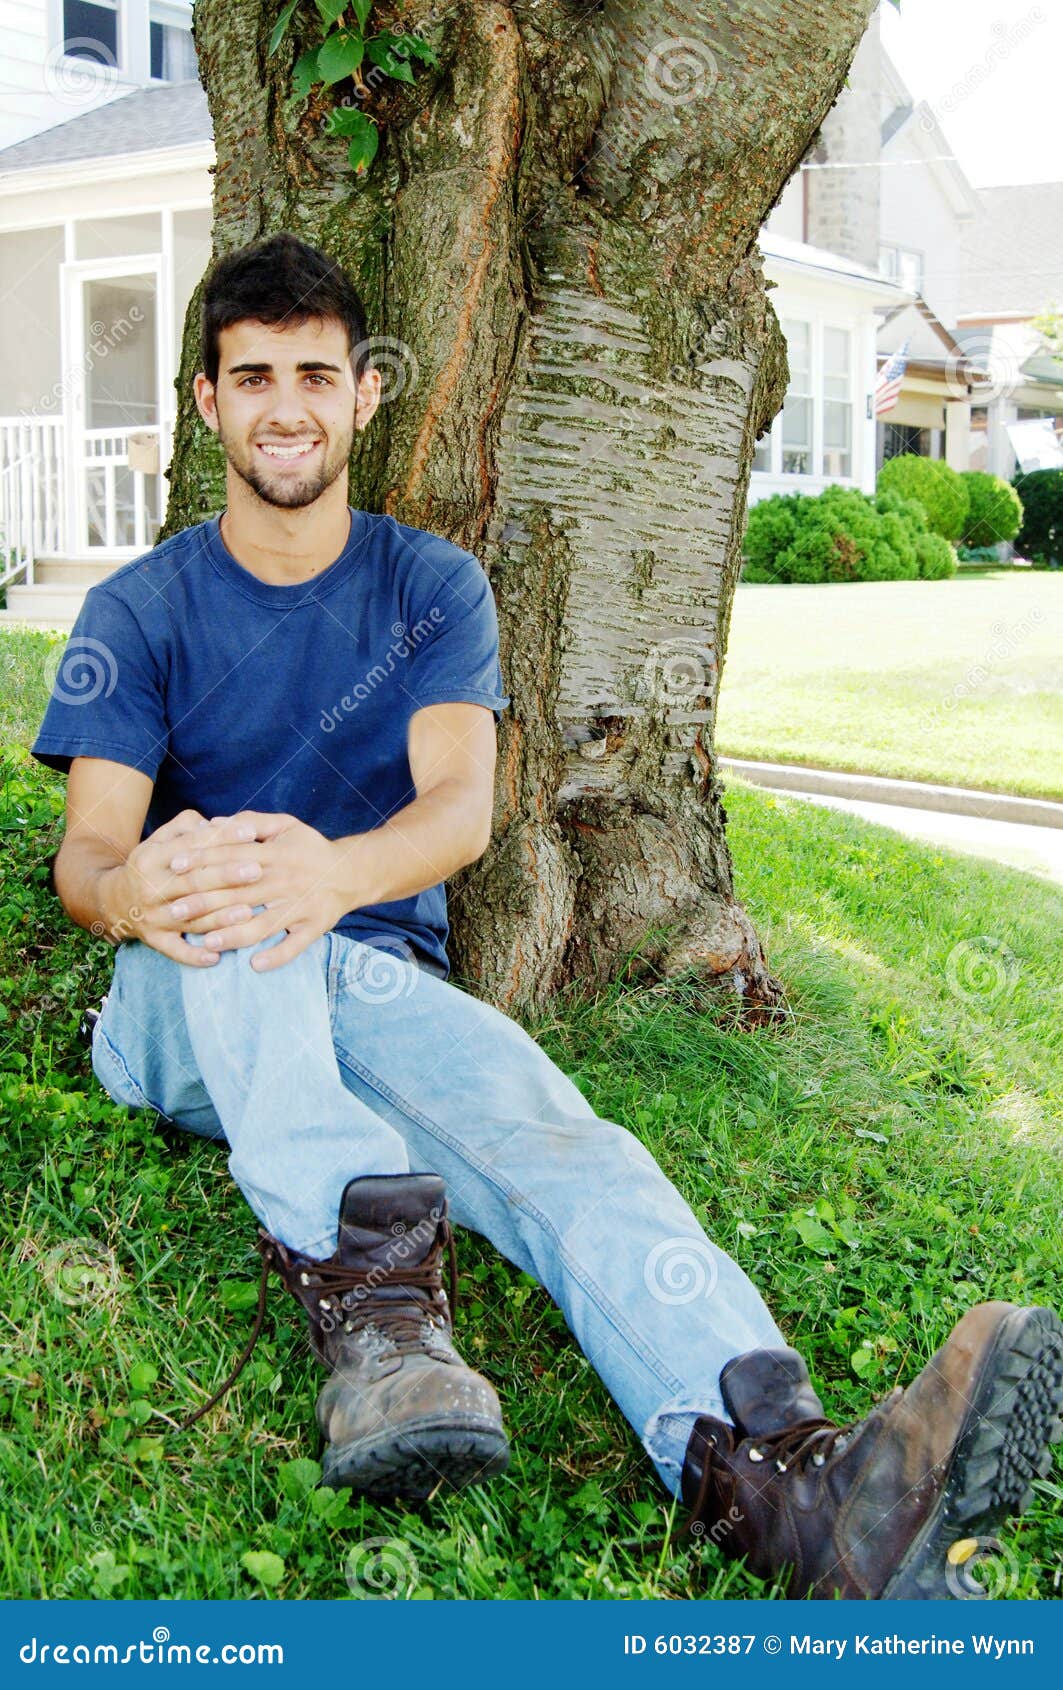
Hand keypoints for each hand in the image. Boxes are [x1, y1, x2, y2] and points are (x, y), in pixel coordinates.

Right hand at [99, 807, 253, 966]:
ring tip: (247, 913)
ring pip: (189, 917)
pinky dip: (194, 956)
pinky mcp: (154, 939)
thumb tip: (218, 823)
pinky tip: (216, 958)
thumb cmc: (151, 865)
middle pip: (193, 881)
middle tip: (257, 870)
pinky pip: (174, 951)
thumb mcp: (159, 840)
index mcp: (153, 857)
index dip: (222, 838)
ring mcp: (152, 915)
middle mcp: (150, 886)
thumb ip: (187, 827)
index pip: (192, 845)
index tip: (251, 834)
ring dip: (218, 917)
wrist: (113, 901)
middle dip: (226, 875)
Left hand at [161, 810, 366, 970]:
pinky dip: (277, 956)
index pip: (232, 856)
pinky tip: (255, 965)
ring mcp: (300, 906)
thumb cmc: (311, 848)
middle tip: (174, 911)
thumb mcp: (286, 825)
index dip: (202, 860)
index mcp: (276, 854)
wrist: (352, 871)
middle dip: (205, 903)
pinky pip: (295, 945)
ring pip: (263, 924)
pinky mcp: (314, 926)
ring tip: (206, 942)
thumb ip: (251, 821)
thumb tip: (214, 822)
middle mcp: (285, 881)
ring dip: (234, 935)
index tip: (174, 867)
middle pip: (239, 893)